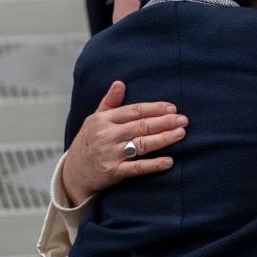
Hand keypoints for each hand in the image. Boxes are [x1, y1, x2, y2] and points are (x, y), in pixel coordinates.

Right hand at [62, 81, 187, 204]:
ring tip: (181, 134)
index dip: (154, 108)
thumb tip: (120, 83)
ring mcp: (110, 154)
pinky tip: (169, 161)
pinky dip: (153, 165)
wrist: (72, 173)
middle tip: (183, 120)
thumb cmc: (87, 143)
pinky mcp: (113, 172)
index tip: (172, 108)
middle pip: (141, 126)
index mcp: (103, 120)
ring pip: (141, 144)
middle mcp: (107, 135)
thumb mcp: (94, 120)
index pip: (134, 110)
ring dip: (163, 139)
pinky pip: (137, 167)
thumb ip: (109, 102)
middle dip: (164, 122)